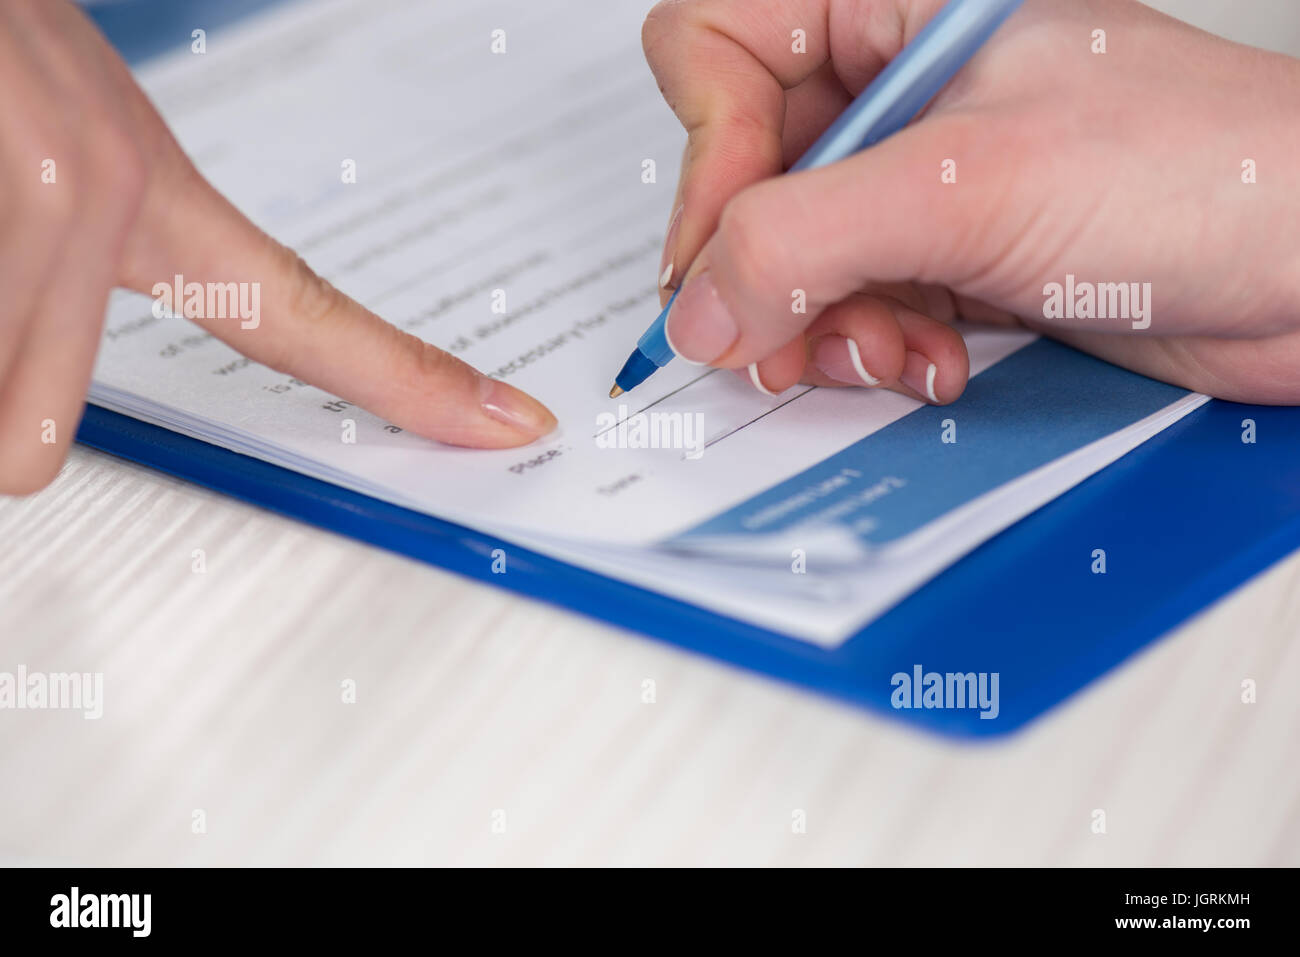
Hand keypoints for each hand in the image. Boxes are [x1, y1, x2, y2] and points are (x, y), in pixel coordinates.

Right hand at [0, 0, 554, 494]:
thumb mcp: (45, 152)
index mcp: (151, 195)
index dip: (410, 385)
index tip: (511, 422)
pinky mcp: (13, 169)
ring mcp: (51, 182)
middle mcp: (113, 190)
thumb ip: (76, 268)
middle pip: (34, 440)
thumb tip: (42, 410)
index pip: (302, 320)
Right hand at [644, 0, 1299, 404]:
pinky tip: (932, 361)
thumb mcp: (969, 187)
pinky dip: (873, 350)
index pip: (716, 51)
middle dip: (767, 270)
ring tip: (890, 350)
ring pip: (787, 255)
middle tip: (790, 328)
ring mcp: (917, 178)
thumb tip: (701, 302)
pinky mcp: (944, 257)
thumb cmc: (1203, 171)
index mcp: (893, 8)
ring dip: (825, 326)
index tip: (725, 251)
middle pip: (742, 174)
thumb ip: (804, 240)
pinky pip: (849, 308)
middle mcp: (895, 87)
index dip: (707, 156)